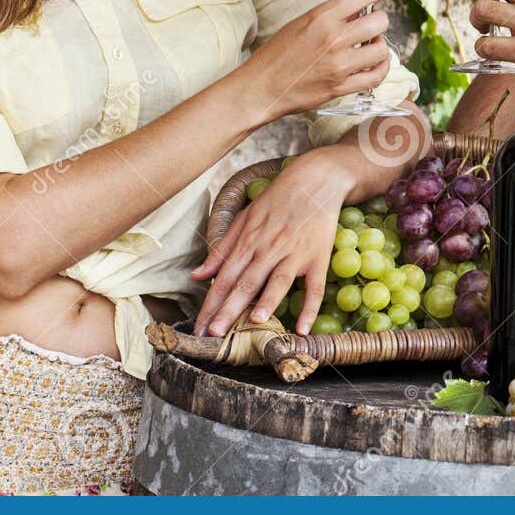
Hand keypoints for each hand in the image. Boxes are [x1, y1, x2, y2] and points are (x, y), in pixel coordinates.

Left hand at [190, 148, 351, 335]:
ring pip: (278, 281)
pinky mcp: (318, 256)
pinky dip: (310, 308)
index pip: (224, 277)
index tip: (199, 327)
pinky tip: (302, 328)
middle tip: (214, 335)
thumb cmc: (278, 199)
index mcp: (248, 240)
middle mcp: (269, 248)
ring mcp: (295, 253)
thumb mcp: (244, 218)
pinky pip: (315, 287)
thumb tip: (196, 275)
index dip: (210, 303)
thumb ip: (222, 249)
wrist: (316, 179)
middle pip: (246, 282)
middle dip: (228, 310)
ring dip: (266, 302)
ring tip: (254, 323)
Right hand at [241, 0, 396, 122]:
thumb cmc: (277, 54)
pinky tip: (375, 64)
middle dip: (379, 21)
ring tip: (370, 46)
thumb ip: (331, 16)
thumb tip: (359, 10)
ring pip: (381, 49)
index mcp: (321, 17)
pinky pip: (376, 76)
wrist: (261, 87)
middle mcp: (333, 38)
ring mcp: (339, 64)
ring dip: (380, 46)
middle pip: (380, 21)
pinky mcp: (341, 87)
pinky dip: (381, 68)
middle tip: (371, 25)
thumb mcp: (301, 23)